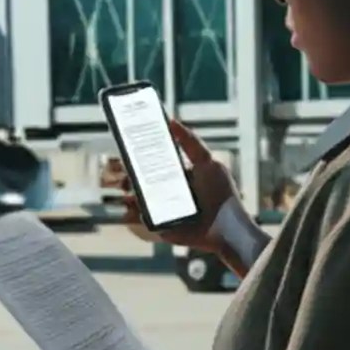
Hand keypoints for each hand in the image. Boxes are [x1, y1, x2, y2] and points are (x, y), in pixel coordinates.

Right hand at [121, 119, 240, 253]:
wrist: (227, 229)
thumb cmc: (221, 194)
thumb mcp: (207, 163)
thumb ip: (190, 142)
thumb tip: (171, 121)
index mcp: (178, 173)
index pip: (153, 160)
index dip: (139, 154)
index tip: (128, 146)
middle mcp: (167, 190)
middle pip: (140, 178)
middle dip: (128, 172)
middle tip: (122, 168)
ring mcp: (162, 208)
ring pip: (137, 196)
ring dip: (128, 190)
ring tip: (127, 186)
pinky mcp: (159, 225)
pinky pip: (141, 216)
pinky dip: (132, 210)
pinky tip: (130, 203)